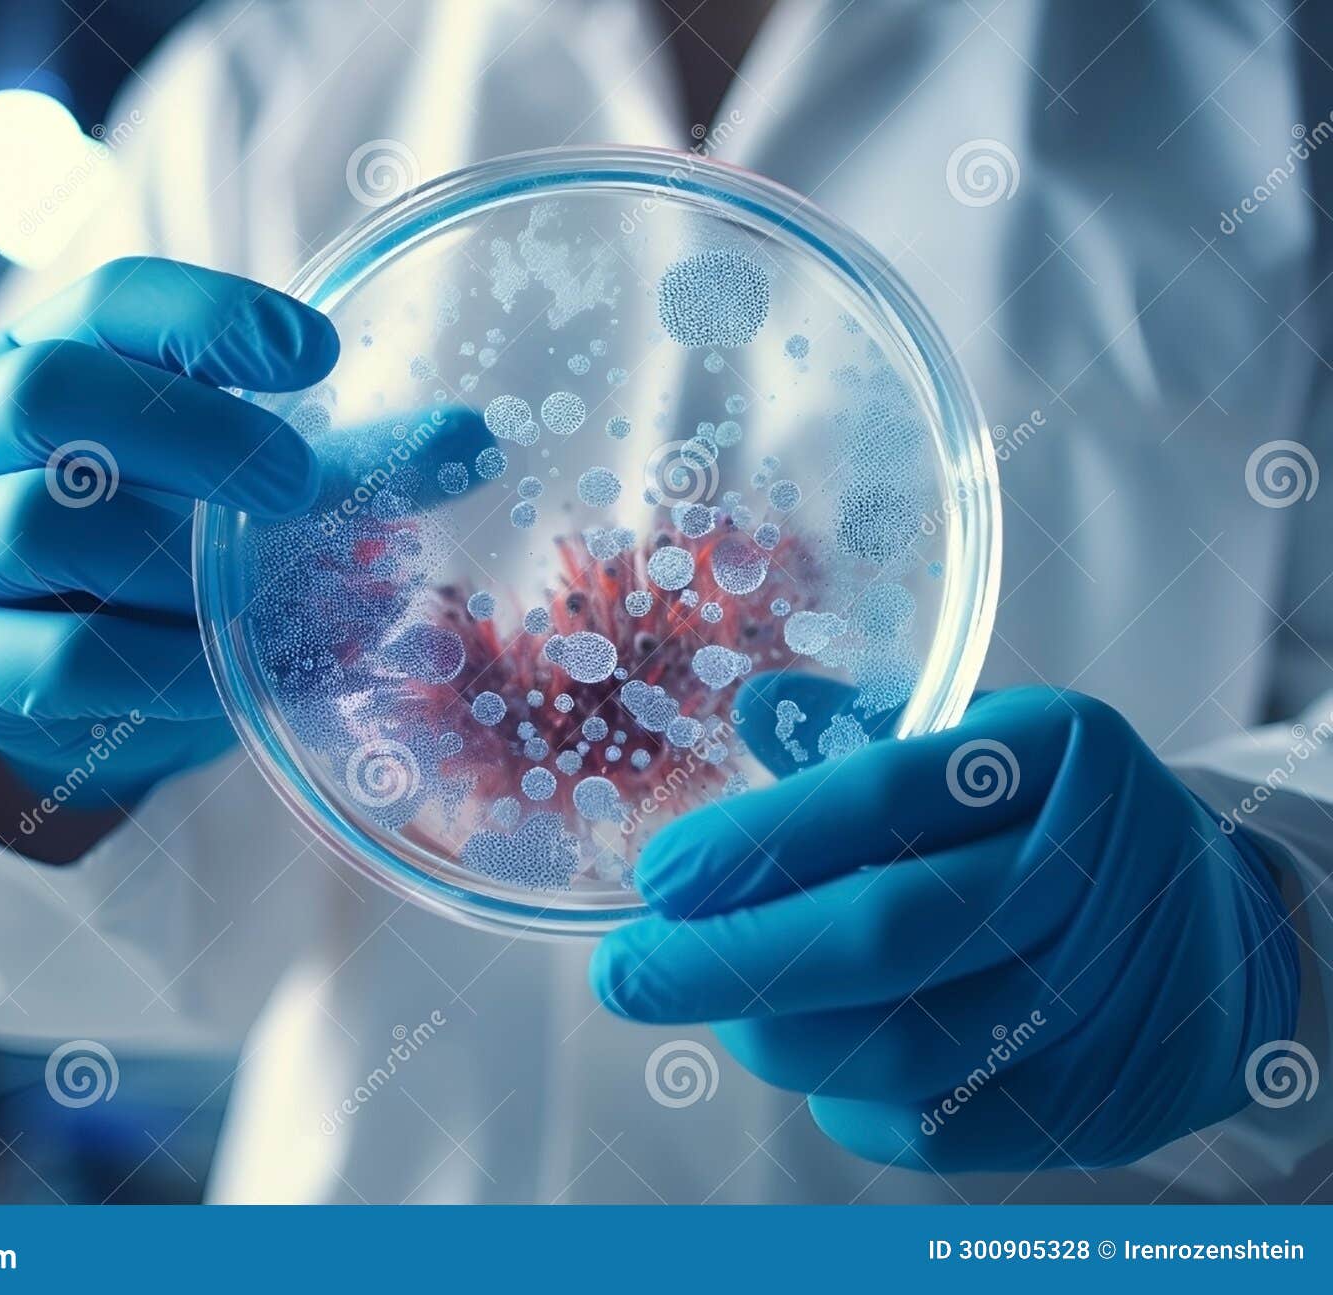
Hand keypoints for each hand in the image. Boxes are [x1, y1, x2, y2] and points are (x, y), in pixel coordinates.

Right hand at [0, 257, 338, 806]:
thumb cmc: (147, 554)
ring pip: (41, 525)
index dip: (211, 317)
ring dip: (178, 567)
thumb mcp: (240, 494)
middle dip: (193, 434)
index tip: (317, 353)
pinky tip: (229, 673)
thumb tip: (478, 439)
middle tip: (299, 484)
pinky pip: (58, 659)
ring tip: (260, 600)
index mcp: (41, 361)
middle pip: (52, 392)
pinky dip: (163, 668)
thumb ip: (348, 468)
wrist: (43, 684)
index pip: (110, 304)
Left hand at [591, 681, 1301, 1170]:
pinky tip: (808, 1048)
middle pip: (883, 937)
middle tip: (624, 974)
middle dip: (726, 963)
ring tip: (710, 1003)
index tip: (656, 876)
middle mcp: (1085, 872)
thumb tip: (755, 705)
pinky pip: (929, 1123)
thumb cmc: (1058, 815)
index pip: (881, 798)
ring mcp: (1097, 1000)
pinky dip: (841, 1092)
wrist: (1217, 926)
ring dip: (771, 1033)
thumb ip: (867, 727)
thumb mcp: (985, 736)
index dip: (756, 843)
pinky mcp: (1089, 1105)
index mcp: (1054, 752)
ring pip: (894, 1046)